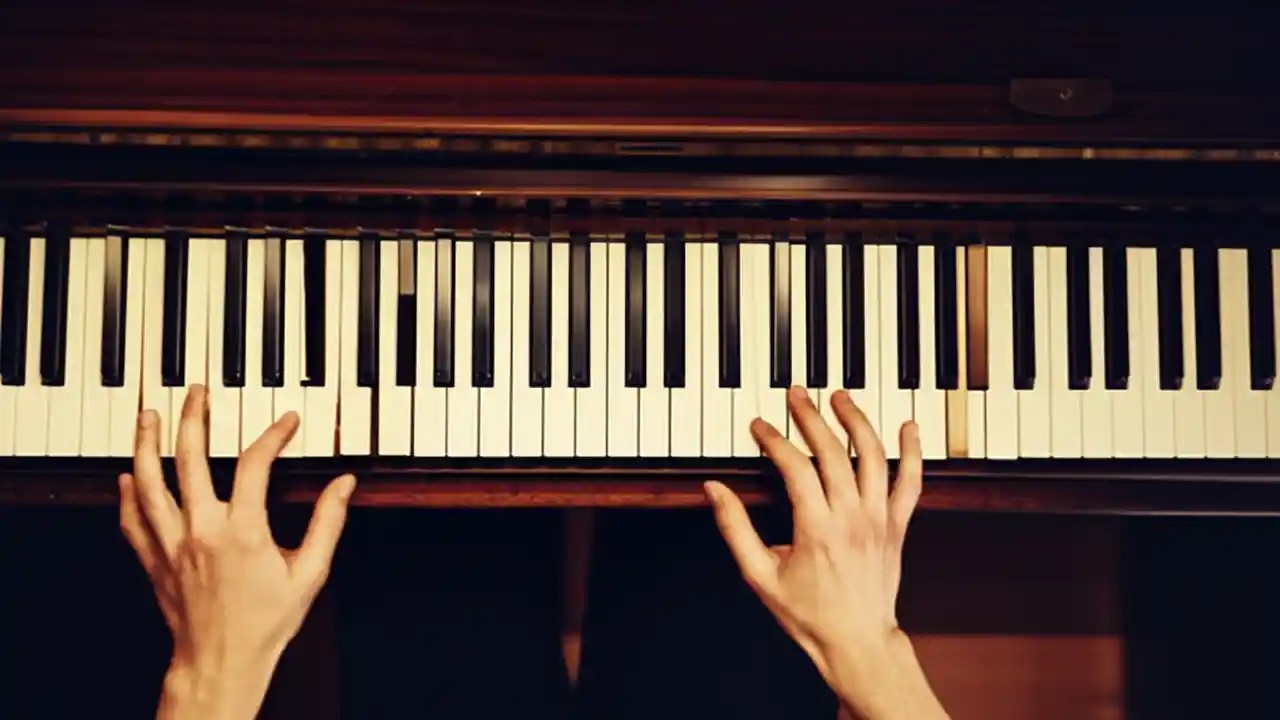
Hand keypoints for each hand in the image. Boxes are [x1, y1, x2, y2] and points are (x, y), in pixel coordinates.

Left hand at [118, 385, 355, 719]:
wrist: (222, 661)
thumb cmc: (266, 622)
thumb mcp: (310, 573)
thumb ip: (328, 523)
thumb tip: (344, 485)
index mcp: (242, 531)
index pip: (254, 464)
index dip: (273, 435)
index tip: (286, 422)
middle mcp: (201, 530)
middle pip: (189, 458)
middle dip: (193, 417)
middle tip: (197, 392)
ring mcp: (171, 544)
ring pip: (148, 482)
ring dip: (148, 444)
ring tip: (150, 415)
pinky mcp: (154, 561)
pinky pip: (131, 520)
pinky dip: (127, 493)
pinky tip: (128, 473)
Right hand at [705, 386, 946, 719]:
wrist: (857, 643)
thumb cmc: (808, 615)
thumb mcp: (759, 575)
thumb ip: (735, 528)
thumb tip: (714, 490)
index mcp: (817, 528)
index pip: (795, 467)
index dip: (774, 440)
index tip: (759, 426)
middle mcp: (852, 518)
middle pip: (832, 451)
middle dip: (810, 416)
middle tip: (795, 394)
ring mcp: (879, 519)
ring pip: (872, 456)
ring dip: (856, 421)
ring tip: (840, 396)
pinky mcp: (897, 526)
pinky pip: (911, 482)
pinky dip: (913, 452)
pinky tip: (909, 427)